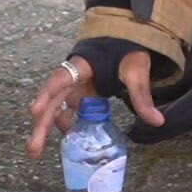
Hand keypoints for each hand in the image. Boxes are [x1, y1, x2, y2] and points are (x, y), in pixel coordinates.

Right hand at [24, 48, 163, 157]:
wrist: (128, 41)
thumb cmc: (128, 51)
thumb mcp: (136, 71)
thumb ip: (142, 96)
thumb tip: (158, 121)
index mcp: (82, 65)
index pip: (60, 79)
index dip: (46, 94)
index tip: (34, 111)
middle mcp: (73, 78)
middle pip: (52, 102)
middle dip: (41, 125)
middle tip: (33, 149)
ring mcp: (76, 88)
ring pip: (57, 110)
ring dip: (46, 129)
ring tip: (35, 151)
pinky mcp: (82, 96)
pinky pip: (70, 112)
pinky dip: (67, 127)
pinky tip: (67, 143)